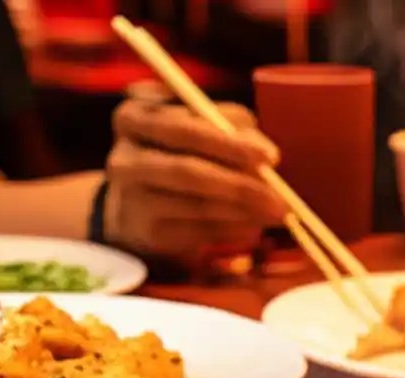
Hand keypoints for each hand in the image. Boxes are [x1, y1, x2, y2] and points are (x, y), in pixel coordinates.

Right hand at [103, 82, 284, 264]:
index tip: (271, 156)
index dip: (230, 141)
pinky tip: (255, 226)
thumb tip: (263, 149)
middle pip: (188, 170)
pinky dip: (234, 229)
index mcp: (133, 117)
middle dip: (240, 182)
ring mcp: (131, 199)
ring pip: (198, 205)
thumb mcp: (192, 130)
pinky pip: (200, 231)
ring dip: (245, 209)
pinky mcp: (148, 232)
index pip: (185, 126)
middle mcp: (124, 158)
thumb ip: (226, 128)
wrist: (134, 206)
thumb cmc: (175, 154)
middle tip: (280, 192)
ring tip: (279, 211)